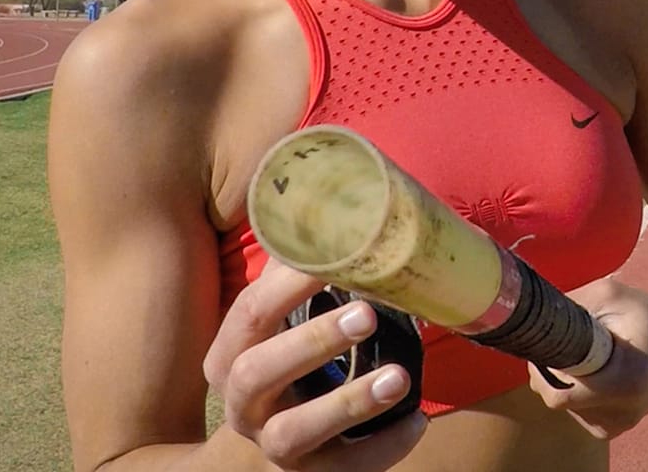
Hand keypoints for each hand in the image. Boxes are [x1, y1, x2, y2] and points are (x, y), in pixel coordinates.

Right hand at [203, 262, 427, 469]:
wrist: (249, 467)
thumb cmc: (276, 373)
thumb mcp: (271, 332)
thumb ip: (291, 279)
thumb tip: (323, 202)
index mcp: (230, 357)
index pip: (249, 314)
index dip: (289, 284)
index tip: (338, 254)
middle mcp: (243, 406)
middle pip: (256, 374)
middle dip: (310, 341)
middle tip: (367, 313)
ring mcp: (274, 448)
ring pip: (294, 433)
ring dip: (348, 402)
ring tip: (400, 375)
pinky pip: (346, 471)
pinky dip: (383, 448)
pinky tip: (416, 420)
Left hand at [526, 278, 647, 438]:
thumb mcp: (611, 295)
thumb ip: (570, 308)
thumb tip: (532, 320)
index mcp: (627, 380)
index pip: (560, 394)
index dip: (543, 367)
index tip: (546, 341)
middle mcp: (625, 411)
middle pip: (556, 399)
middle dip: (550, 369)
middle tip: (565, 341)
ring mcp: (620, 424)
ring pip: (563, 405)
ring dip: (563, 378)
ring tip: (589, 354)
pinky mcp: (615, 428)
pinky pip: (576, 410)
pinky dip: (575, 389)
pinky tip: (594, 371)